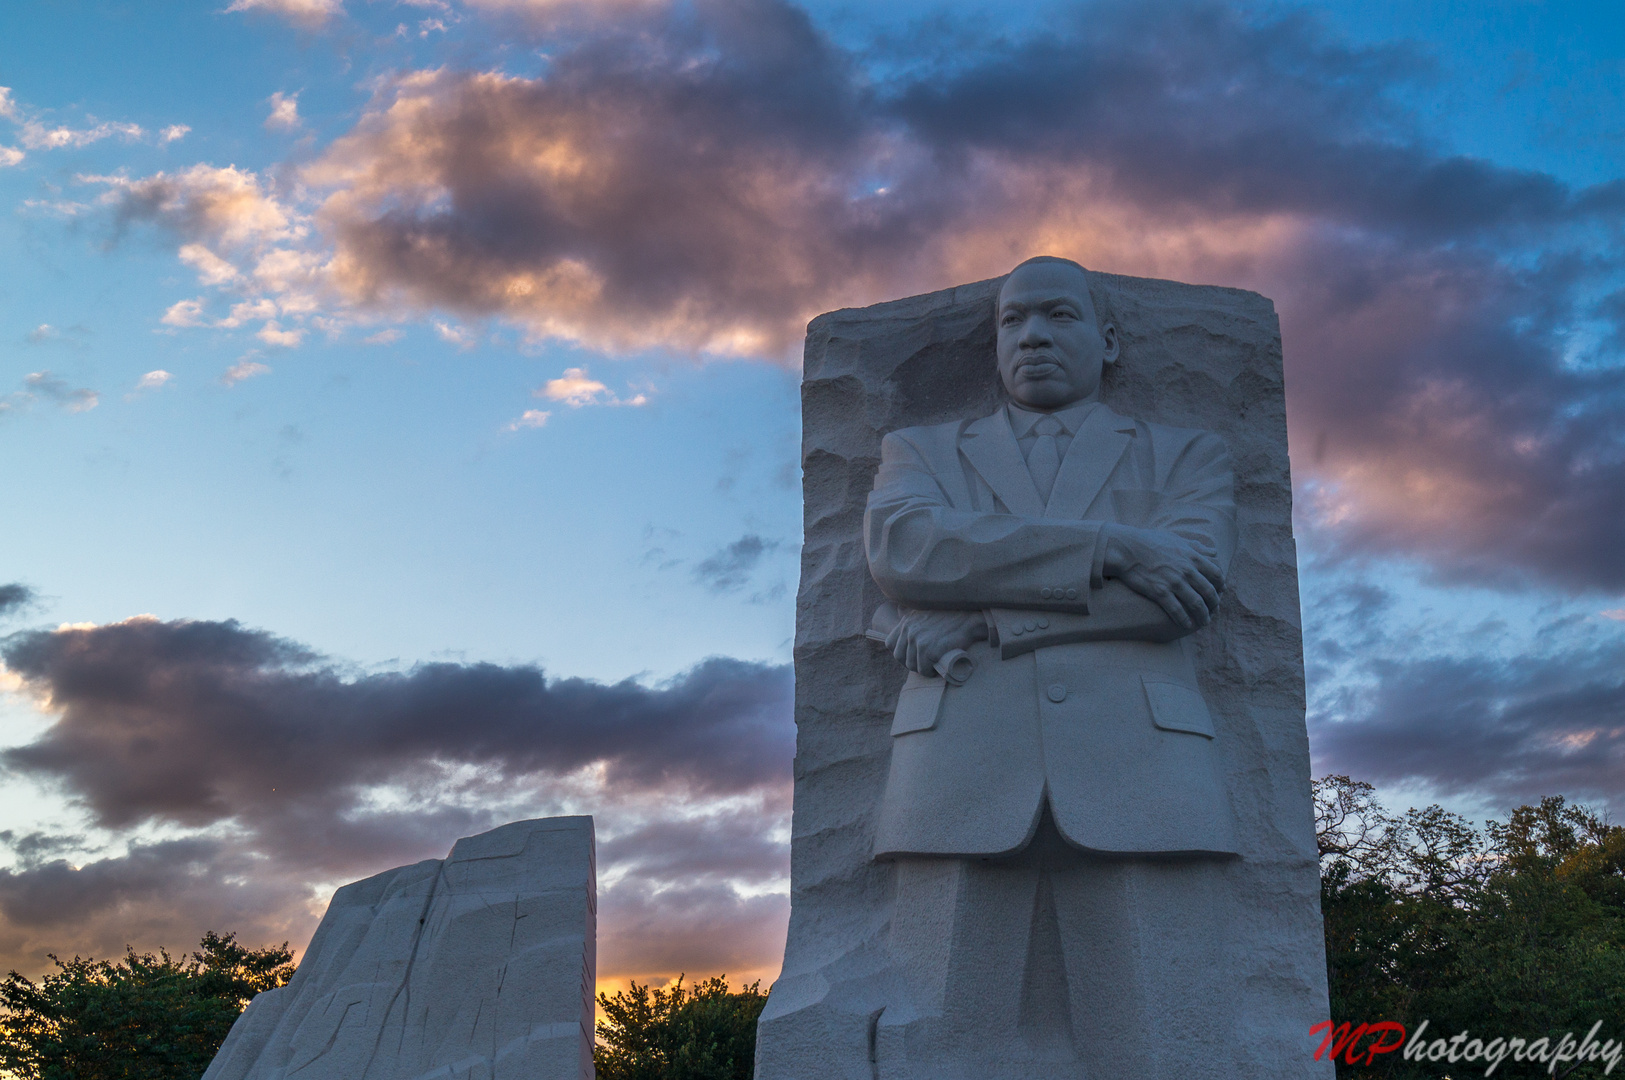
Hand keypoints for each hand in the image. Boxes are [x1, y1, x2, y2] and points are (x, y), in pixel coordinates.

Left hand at [886, 608, 988, 675]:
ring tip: (931, 666)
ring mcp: (918, 640)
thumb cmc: (949, 616)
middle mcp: (909, 630)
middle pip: (899, 657)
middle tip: (924, 663)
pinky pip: (923, 669)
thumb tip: (898, 608)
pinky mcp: (929, 650)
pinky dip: (929, 672)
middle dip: (910, 662)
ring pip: (911, 665)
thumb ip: (909, 610)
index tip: (912, 655)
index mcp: (906, 622)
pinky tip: (936, 669)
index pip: (890, 643)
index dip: (900, 652)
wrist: (968, 620)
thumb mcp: (923, 610)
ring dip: (921, 669)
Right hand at [1102, 525, 1222, 631]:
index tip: (1219, 592)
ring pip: (1196, 603)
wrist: (1126, 548)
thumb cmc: (1149, 541)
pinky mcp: (1160, 592)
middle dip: (1214, 604)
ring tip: (1204, 622)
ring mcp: (1174, 582)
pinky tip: (1187, 625)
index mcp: (1192, 557)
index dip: (1220, 586)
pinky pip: (1177, 610)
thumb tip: (1213, 552)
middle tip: (1214, 611)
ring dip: (1203, 615)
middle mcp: (1186, 570)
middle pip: (1209, 591)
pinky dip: (1184, 619)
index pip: (1216, 574)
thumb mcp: (1176, 539)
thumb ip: (1196, 547)